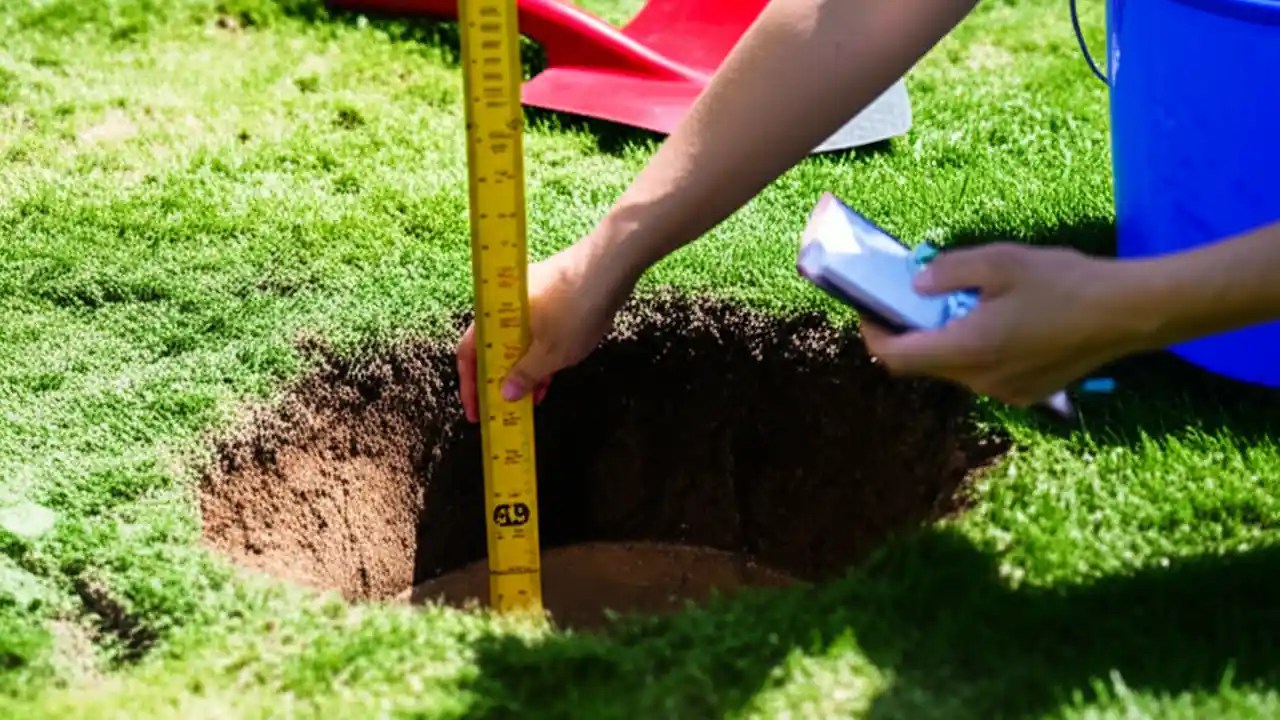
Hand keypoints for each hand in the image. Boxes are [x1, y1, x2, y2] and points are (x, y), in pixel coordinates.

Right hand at [455, 242, 635, 422]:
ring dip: (520, 370)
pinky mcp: (548, 295)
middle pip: (490, 346)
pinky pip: (534, 331)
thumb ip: (526, 375)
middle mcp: (503, 302)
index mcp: (493, 313)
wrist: (610, 264)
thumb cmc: (575, 309)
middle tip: (503, 409)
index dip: (470, 386)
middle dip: (497, 380)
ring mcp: (527, 297)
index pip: (468, 354)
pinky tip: (549, 376)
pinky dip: (537, 353)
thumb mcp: (551, 354)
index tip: (477, 414)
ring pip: (514, 340)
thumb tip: (504, 393)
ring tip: (531, 401)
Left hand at [861, 243, 1147, 405]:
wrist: (1128, 314)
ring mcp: (1005, 393)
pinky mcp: (1027, 394)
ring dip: (944, 341)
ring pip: (954, 370)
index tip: (868, 310)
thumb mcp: (1000, 261)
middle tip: (911, 299)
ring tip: (957, 305)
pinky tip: (995, 321)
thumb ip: (949, 272)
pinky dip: (974, 351)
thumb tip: (915, 286)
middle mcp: (980, 381)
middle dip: (910, 333)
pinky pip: (983, 375)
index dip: (873, 335)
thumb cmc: (1065, 283)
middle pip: (924, 364)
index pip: (896, 357)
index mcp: (967, 350)